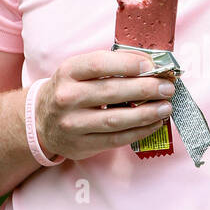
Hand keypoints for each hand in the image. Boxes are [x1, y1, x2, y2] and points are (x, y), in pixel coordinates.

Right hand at [36, 50, 175, 161]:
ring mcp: (72, 124)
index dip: (128, 64)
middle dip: (145, 89)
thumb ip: (110, 66)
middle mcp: (66, 97)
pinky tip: (154, 123)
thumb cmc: (70, 90)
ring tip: (166, 106)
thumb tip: (149, 65)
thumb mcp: (79, 71)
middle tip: (167, 87)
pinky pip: (116, 139)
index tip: (151, 65)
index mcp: (68, 72)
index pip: (99, 64)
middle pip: (112, 92)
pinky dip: (139, 131)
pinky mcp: (81, 145)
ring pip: (116, 119)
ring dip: (146, 113)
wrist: (42, 121)